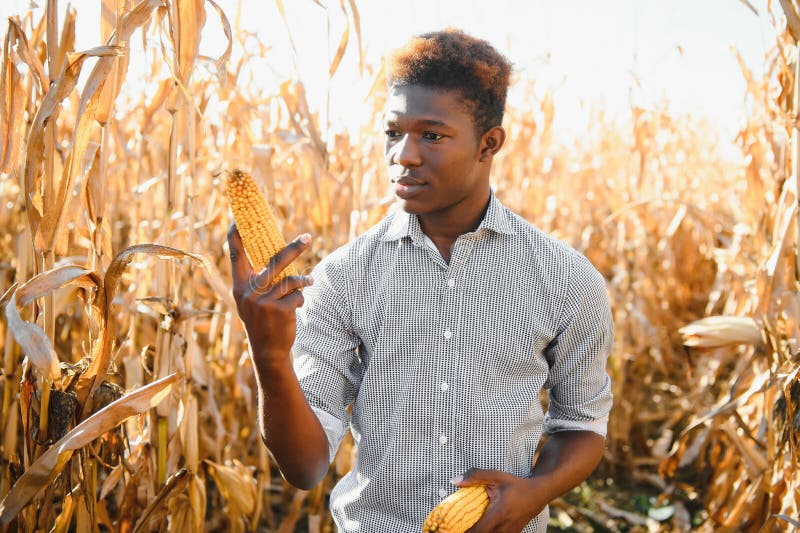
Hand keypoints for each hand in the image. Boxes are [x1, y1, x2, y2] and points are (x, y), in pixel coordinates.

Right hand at [227, 224, 313, 361]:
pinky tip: (296, 306)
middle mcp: (249, 292)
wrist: (267, 350)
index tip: (237, 217)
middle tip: (308, 237)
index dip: (235, 235)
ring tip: (310, 281)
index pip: (235, 255)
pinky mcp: (279, 310)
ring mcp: (264, 301)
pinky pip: (297, 295)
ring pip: (291, 279)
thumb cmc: (261, 320)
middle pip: (275, 261)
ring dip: (303, 281)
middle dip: (294, 248)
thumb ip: (256, 280)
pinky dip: (300, 298)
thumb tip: (275, 253)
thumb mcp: (251, 300)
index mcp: (239, 286)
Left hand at [453, 469, 545, 532]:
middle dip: (467, 532)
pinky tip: (479, 526)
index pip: (477, 532)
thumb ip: (475, 476)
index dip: (463, 531)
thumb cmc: (516, 485)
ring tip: (467, 525)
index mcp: (499, 515)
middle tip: (455, 526)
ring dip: (478, 532)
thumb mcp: (496, 476)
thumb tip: (454, 481)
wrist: (537, 495)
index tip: (451, 526)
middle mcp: (504, 529)